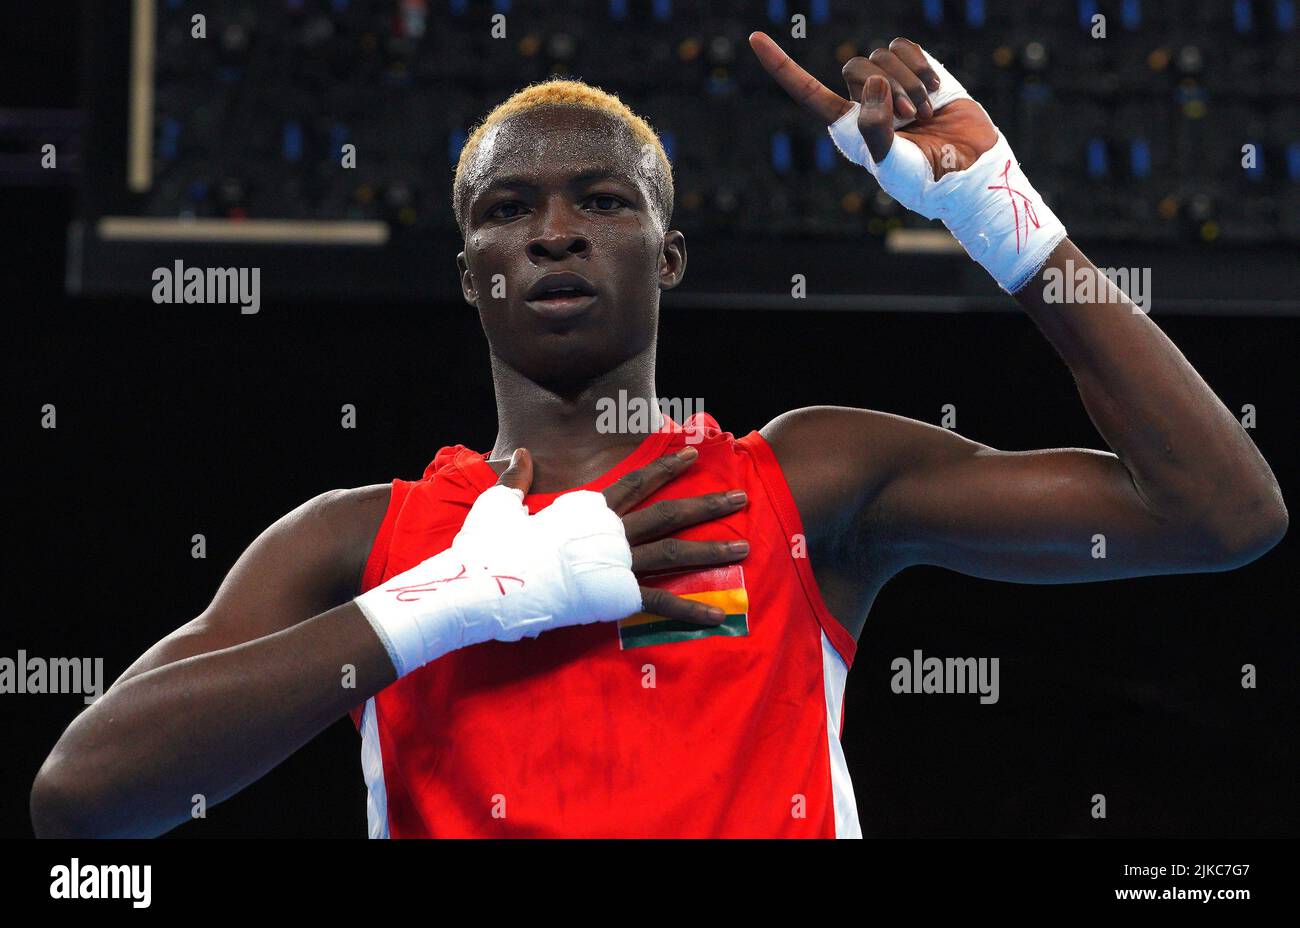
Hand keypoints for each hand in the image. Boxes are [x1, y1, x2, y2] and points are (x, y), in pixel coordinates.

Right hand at [494, 446, 747, 626]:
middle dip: (707, 505)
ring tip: (745, 548)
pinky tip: (719, 614)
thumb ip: (517, 479)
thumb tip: (521, 453)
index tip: (691, 456)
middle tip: (740, 499)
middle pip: (669, 513)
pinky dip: (690, 610)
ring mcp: (617, 562)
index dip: (665, 468)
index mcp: (589, 509)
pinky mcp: (617, 595)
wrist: (489, 582)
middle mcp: (612, 530)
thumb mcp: (501, 505)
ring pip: (675, 551)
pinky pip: (661, 602)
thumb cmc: (491, 547)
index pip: (636, 482)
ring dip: (712, 549)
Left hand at [749, 32, 995, 176]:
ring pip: (883, 55)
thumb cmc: (924, 177)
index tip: (754, 39)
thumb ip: (875, 125)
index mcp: (846, 124)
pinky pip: (905, 47)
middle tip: (912, 116)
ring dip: (909, 82)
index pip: (806, 90)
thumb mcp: (891, 162)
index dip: (780, 66)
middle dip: (887, 86)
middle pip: (854, 66)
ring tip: (926, 113)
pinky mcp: (918, 69)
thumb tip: (871, 81)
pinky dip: (922, 67)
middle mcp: (864, 100)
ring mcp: (891, 82)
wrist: (967, 169)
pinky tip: (936, 92)